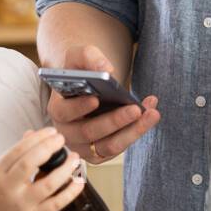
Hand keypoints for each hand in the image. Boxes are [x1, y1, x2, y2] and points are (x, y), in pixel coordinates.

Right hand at [0, 128, 83, 210]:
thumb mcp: (0, 168)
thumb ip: (17, 152)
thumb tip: (34, 133)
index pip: (18, 151)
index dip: (37, 139)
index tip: (52, 132)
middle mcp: (9, 189)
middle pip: (28, 164)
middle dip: (48, 148)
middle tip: (61, 139)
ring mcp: (23, 205)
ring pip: (48, 185)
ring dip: (65, 169)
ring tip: (75, 158)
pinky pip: (57, 203)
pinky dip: (71, 192)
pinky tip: (79, 181)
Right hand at [46, 46, 159, 162]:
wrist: (88, 87)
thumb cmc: (81, 72)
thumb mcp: (79, 57)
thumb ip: (89, 56)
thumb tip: (106, 68)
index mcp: (58, 109)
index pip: (64, 112)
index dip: (78, 108)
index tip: (95, 99)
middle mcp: (68, 132)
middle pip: (89, 132)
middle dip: (114, 121)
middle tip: (135, 109)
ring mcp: (84, 146)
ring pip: (109, 146)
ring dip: (133, 131)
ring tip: (152, 113)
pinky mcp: (101, 153)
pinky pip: (120, 147)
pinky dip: (137, 132)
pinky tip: (150, 114)